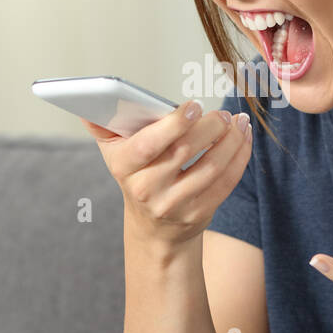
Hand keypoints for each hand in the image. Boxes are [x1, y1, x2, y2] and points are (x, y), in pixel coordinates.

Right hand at [79, 101, 251, 244]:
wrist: (155, 227)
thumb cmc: (138, 175)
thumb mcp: (116, 153)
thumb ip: (104, 126)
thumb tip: (88, 105)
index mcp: (124, 167)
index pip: (147, 145)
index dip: (173, 124)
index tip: (194, 105)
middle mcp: (146, 189)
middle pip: (184, 152)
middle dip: (210, 127)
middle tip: (224, 113)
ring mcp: (174, 204)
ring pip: (211, 167)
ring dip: (231, 141)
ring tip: (238, 122)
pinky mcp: (199, 213)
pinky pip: (226, 183)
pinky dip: (239, 157)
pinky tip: (243, 139)